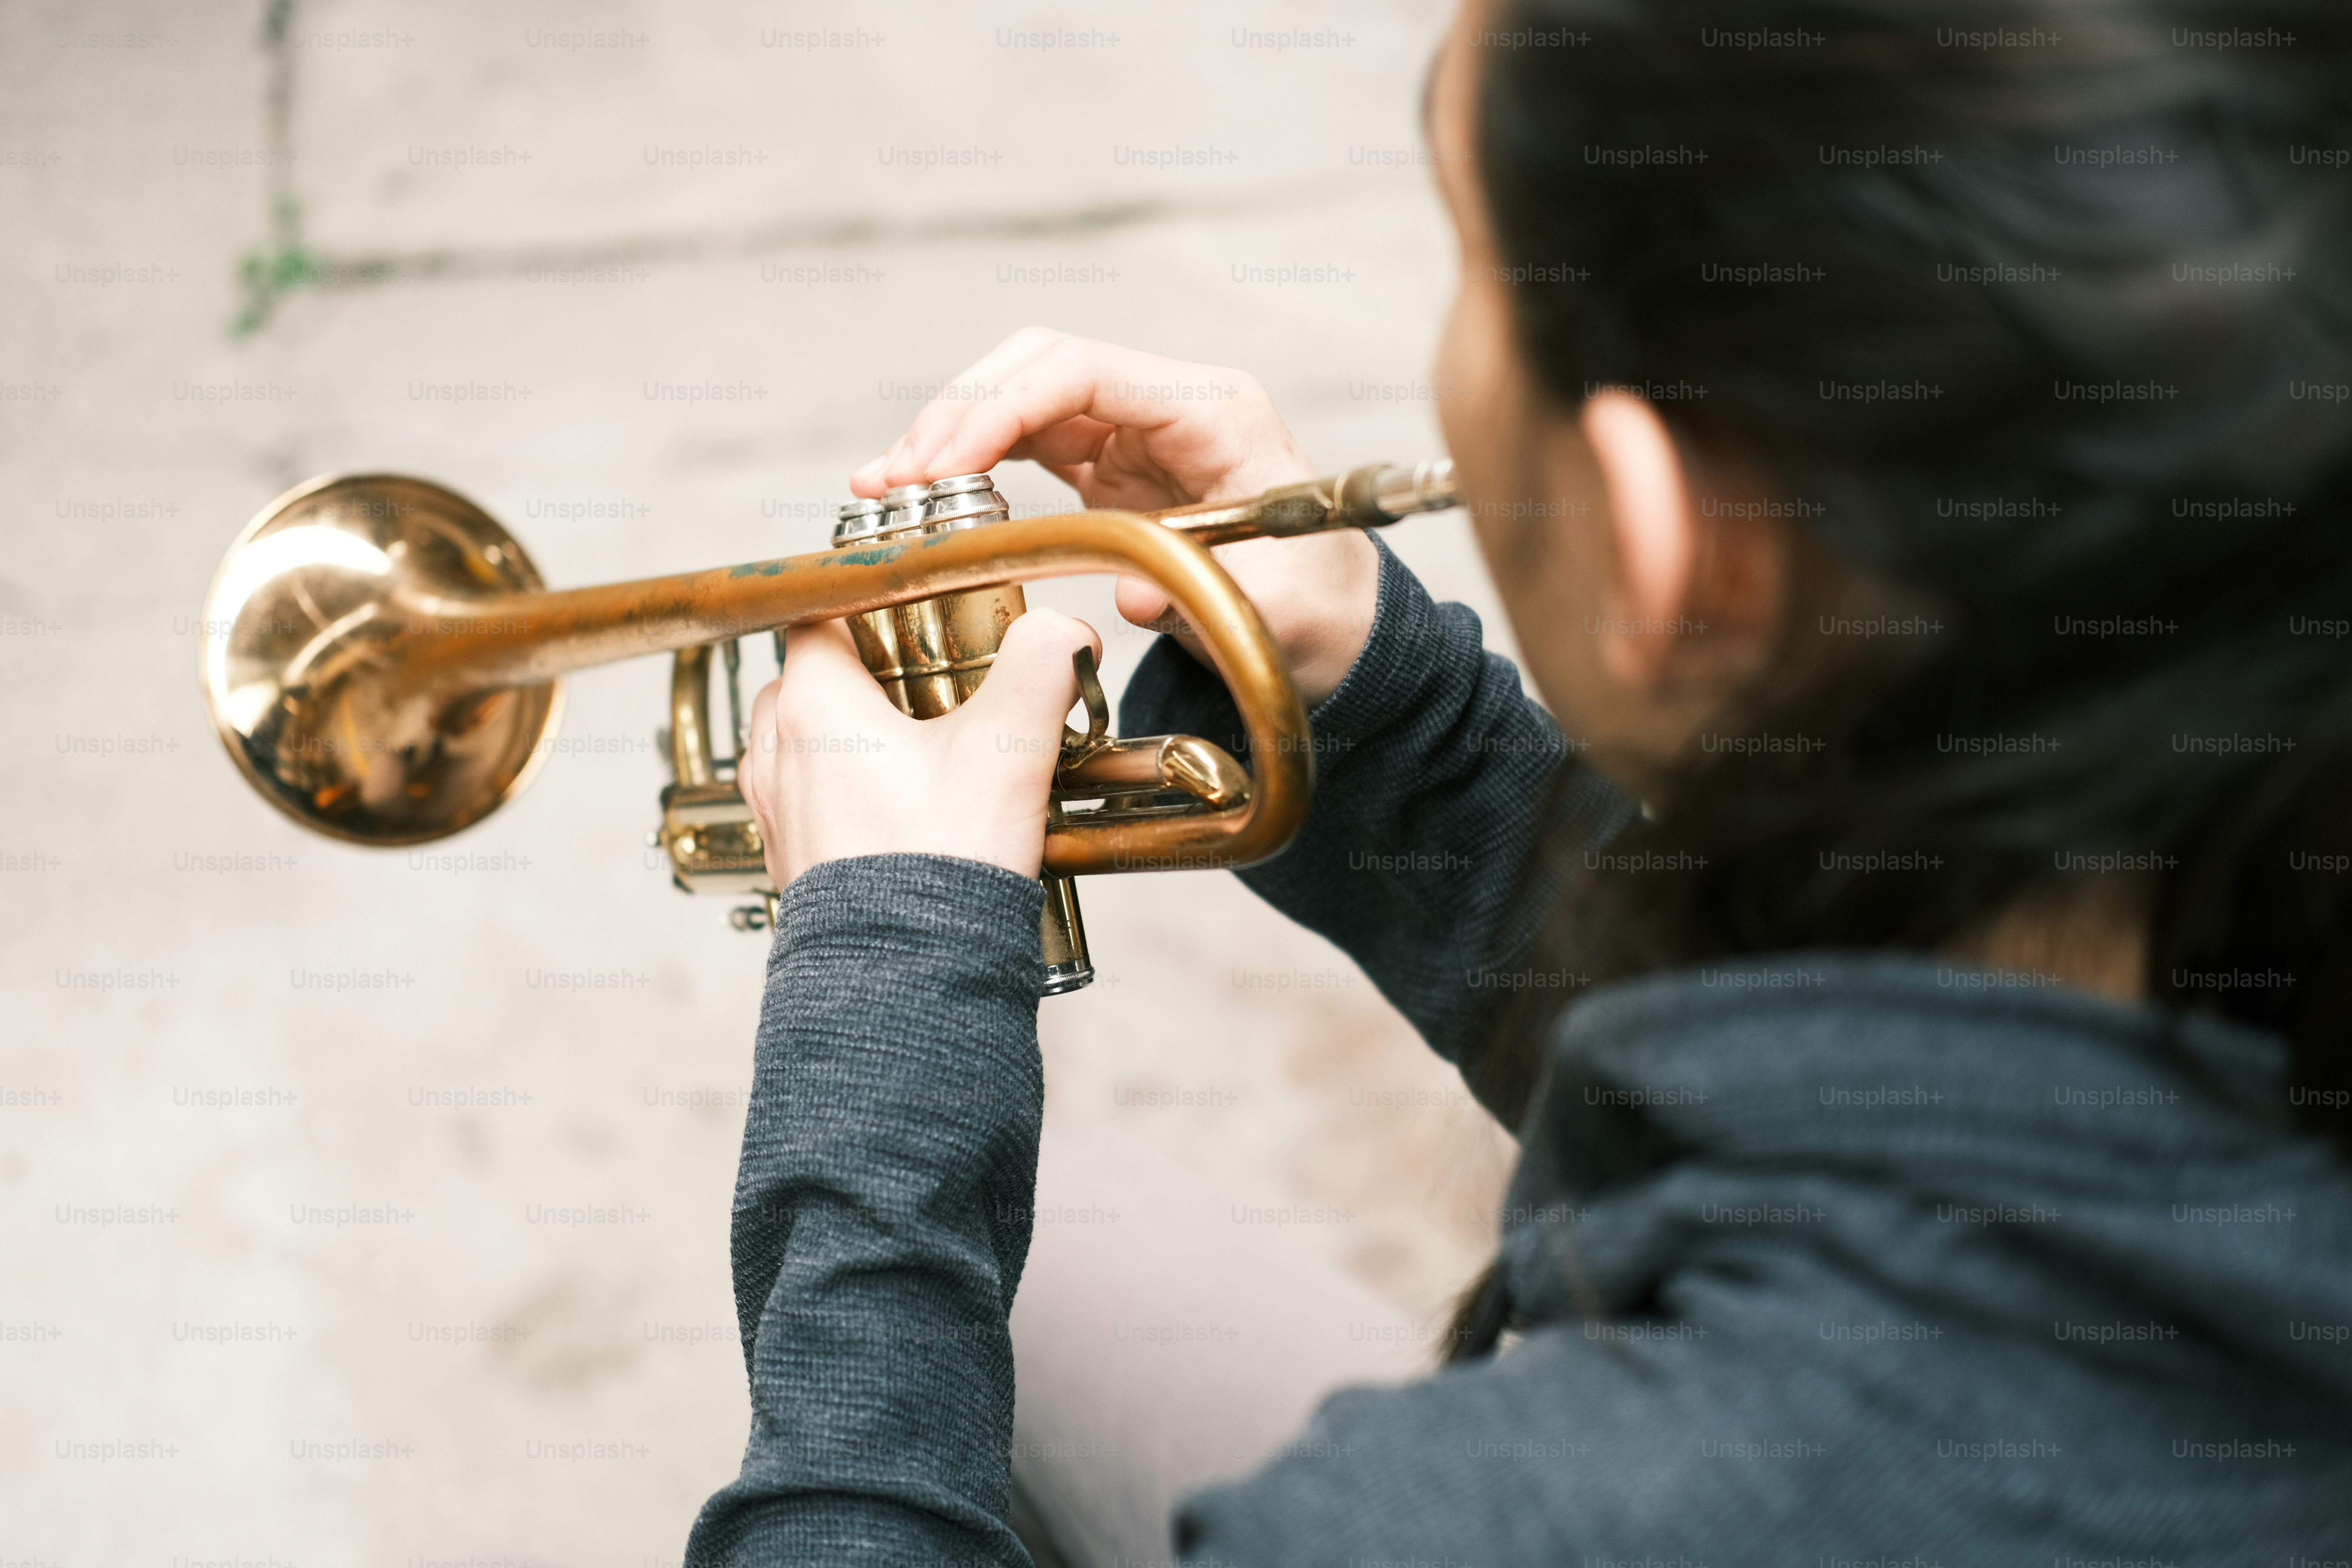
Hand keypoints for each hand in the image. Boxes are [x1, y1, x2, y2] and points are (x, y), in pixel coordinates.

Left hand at [738, 611, 1103, 887]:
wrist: (908, 980)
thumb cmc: (941, 863)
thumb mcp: (1010, 746)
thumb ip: (1043, 665)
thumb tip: (1065, 632)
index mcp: (813, 704)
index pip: (825, 615)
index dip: (876, 606)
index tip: (926, 618)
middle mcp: (778, 754)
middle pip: (813, 679)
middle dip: (869, 677)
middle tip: (935, 689)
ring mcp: (779, 814)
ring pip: (806, 746)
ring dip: (856, 740)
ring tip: (925, 756)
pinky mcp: (794, 865)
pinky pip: (811, 806)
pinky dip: (850, 797)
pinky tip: (907, 816)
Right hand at [853, 328, 1380, 707]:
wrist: (1336, 623)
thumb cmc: (1320, 608)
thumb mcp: (1282, 614)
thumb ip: (1208, 601)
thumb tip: (1131, 599)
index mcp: (1214, 411)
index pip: (1086, 371)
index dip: (1004, 406)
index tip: (944, 464)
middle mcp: (1169, 403)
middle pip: (1040, 366)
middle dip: (960, 414)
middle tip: (898, 480)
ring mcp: (1135, 429)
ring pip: (1021, 397)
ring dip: (950, 434)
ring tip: (886, 487)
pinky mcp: (1109, 463)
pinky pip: (1025, 441)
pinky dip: (970, 462)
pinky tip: (921, 493)